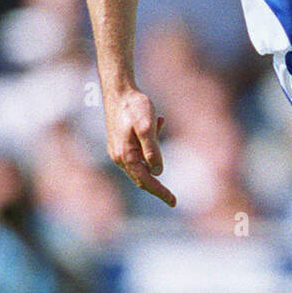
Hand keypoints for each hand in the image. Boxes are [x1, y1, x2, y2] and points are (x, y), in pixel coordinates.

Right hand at [103, 85, 175, 207]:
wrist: (118, 90)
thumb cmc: (134, 106)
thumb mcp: (147, 125)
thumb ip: (152, 148)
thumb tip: (157, 171)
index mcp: (125, 155)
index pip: (145, 181)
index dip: (160, 192)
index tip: (173, 202)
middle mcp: (119, 157)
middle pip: (141, 178)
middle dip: (157, 187)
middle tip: (172, 199)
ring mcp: (118, 151)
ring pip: (141, 163)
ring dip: (154, 152)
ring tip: (158, 122)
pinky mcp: (121, 143)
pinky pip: (139, 152)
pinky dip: (150, 143)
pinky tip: (157, 121)